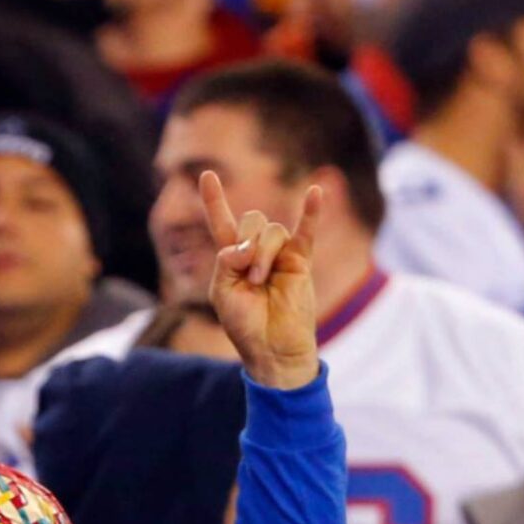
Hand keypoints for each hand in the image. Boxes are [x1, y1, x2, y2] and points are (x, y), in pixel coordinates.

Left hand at [202, 171, 322, 390]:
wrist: (272, 348)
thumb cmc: (244, 325)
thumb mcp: (223, 293)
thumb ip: (226, 262)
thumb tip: (245, 245)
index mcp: (232, 258)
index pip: (222, 222)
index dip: (215, 199)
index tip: (206, 175)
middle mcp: (256, 250)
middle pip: (252, 220)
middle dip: (247, 244)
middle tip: (248, 275)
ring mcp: (281, 254)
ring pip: (272, 231)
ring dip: (264, 255)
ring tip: (261, 281)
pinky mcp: (301, 261)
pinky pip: (307, 230)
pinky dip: (313, 211)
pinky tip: (316, 191)